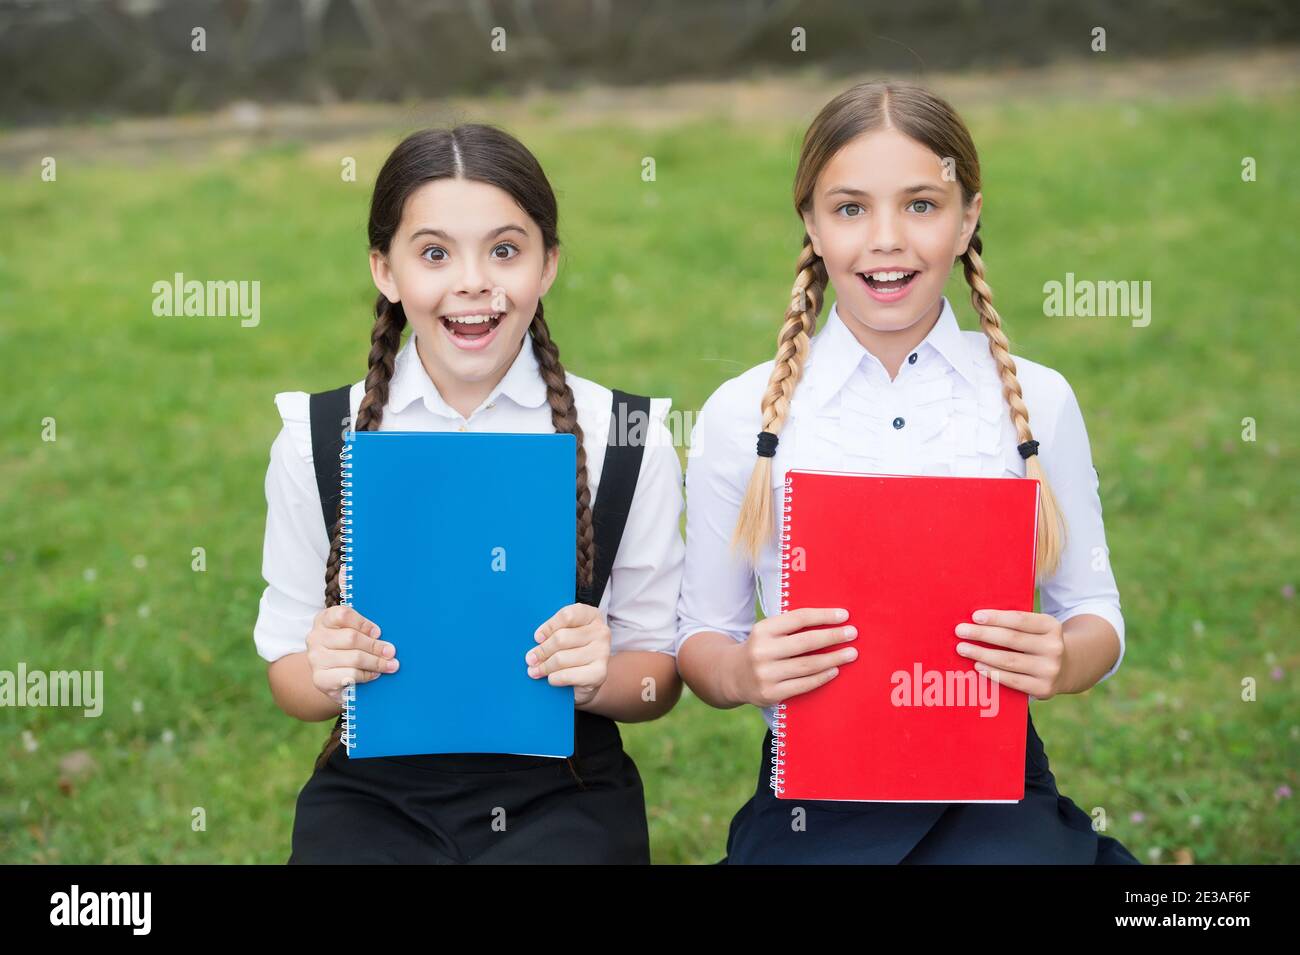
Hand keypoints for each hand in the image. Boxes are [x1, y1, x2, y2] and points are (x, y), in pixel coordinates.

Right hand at [305, 605, 396, 704]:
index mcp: (324, 619)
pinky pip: (350, 675)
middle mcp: (316, 637)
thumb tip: (385, 641)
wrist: (332, 678)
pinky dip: (366, 675)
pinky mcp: (320, 679)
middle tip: (391, 652)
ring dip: (376, 662)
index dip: (363, 623)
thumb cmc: (347, 650)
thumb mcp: (353, 634)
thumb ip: (365, 631)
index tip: (378, 632)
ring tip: (389, 665)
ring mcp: (316, 659)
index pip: (342, 615)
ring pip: (354, 658)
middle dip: (375, 646)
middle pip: (351, 638)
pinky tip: (374, 674)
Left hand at [526, 603, 610, 706]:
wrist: (590, 678)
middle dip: (542, 650)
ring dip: (544, 667)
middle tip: (531, 658)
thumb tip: (537, 641)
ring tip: (535, 670)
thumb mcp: (566, 634)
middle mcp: (600, 632)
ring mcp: (602, 652)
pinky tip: (551, 678)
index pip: (567, 615)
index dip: (548, 627)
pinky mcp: (599, 673)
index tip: (537, 638)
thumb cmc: (574, 651)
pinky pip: (568, 675)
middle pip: (561, 638)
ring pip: (562, 658)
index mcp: (591, 615)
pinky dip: (554, 678)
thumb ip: (553, 631)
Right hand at [727, 607, 857, 707]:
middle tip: (853, 633)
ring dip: (833, 658)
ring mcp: (766, 674)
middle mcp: (762, 651)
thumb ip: (792, 627)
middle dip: (833, 637)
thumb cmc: (761, 648)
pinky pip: (803, 684)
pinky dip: (822, 677)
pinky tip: (835, 670)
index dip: (823, 616)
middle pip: (806, 642)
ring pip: (807, 665)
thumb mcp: (767, 632)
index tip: (844, 615)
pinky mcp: (771, 693)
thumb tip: (832, 621)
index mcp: (762, 629)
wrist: (732, 675)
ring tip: (851, 653)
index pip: (798, 618)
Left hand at [954, 609, 1066, 699]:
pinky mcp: (1043, 689)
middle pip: (1011, 639)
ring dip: (981, 654)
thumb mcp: (1036, 628)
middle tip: (960, 631)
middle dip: (982, 634)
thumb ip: (1014, 623)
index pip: (1020, 620)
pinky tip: (977, 666)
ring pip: (1008, 660)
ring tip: (962, 648)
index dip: (997, 618)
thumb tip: (976, 620)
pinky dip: (992, 672)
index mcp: (1051, 626)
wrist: (1066, 668)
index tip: (975, 616)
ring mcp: (1050, 670)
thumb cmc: (1037, 641)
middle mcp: (1054, 648)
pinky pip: (1012, 680)